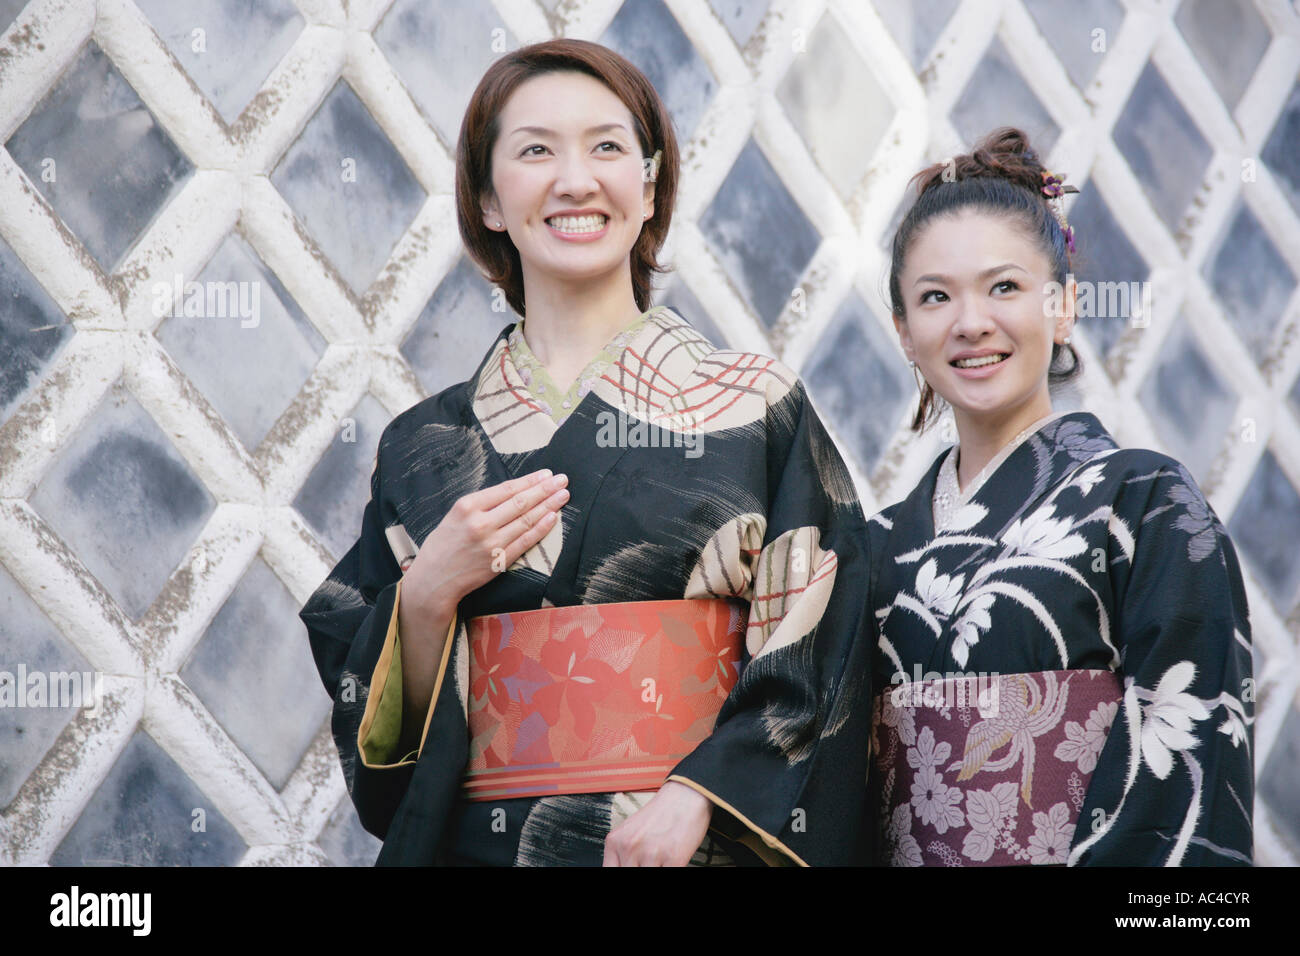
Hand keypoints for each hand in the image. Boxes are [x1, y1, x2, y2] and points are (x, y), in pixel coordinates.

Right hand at [402, 468, 568, 621]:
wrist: (434, 578)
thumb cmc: (444, 544)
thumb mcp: (455, 515)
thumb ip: (482, 503)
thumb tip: (515, 491)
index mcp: (468, 506)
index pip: (506, 489)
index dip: (530, 480)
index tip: (546, 474)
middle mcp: (480, 523)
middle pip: (520, 502)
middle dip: (545, 489)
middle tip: (563, 480)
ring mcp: (491, 543)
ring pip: (526, 520)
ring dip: (548, 506)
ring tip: (563, 495)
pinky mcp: (499, 561)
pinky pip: (525, 541)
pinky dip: (541, 528)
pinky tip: (553, 517)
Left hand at [602, 781, 713, 866]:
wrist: (685, 796)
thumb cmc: (660, 814)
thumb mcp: (630, 831)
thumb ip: (622, 854)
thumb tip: (623, 866)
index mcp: (615, 841)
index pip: (609, 872)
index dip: (621, 872)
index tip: (632, 866)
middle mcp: (629, 848)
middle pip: (629, 875)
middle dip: (640, 869)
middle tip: (647, 863)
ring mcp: (651, 854)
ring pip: (646, 876)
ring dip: (656, 868)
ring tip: (660, 860)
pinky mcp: (674, 859)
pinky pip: (667, 874)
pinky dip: (669, 869)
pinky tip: (670, 862)